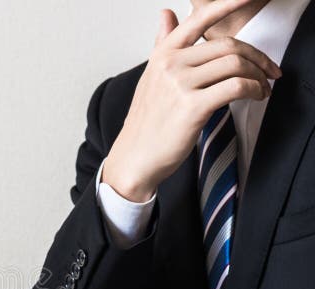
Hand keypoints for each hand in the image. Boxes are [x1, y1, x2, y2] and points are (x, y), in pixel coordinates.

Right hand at [103, 0, 281, 201]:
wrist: (135, 158)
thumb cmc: (147, 123)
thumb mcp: (151, 78)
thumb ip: (162, 44)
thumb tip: (166, 13)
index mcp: (162, 55)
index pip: (199, 19)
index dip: (227, 3)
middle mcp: (170, 65)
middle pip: (228, 46)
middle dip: (258, 57)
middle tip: (269, 70)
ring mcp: (180, 85)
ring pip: (235, 65)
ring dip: (259, 76)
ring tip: (262, 88)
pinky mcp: (192, 107)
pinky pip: (236, 87)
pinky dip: (254, 90)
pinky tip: (256, 96)